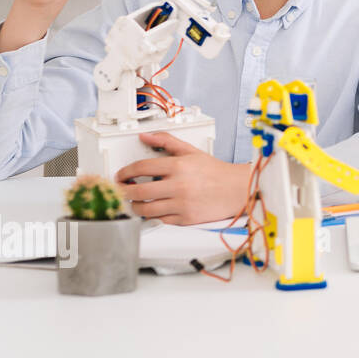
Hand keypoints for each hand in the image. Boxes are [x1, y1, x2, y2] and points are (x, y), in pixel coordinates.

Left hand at [114, 131, 252, 224]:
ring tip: (135, 202)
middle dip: (124, 192)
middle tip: (121, 190)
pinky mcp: (185, 218)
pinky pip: (160, 220)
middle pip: (138, 191)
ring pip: (146, 209)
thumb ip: (167, 142)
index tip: (121, 175)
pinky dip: (152, 217)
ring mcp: (181, 203)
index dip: (125, 171)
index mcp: (179, 166)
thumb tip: (146, 136)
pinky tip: (152, 211)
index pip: (142, 167)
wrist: (238, 189)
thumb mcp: (192, 151)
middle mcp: (179, 185)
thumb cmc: (216, 172)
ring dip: (135, 206)